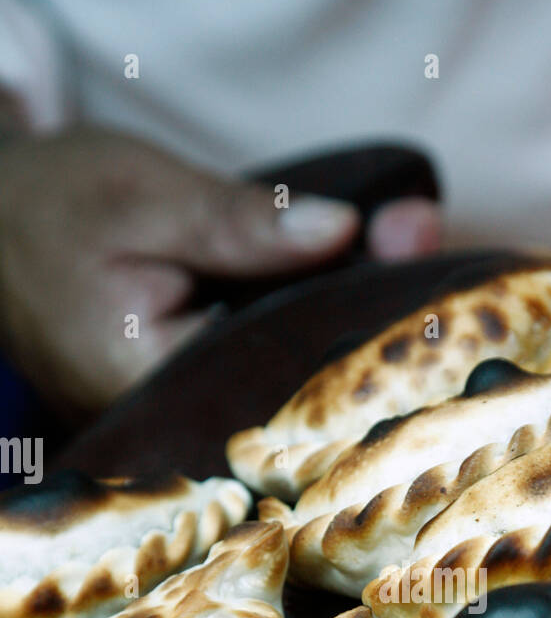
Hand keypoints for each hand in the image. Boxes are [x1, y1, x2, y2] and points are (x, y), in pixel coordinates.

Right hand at [0, 127, 439, 411]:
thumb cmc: (55, 202)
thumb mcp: (146, 195)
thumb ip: (240, 223)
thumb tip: (344, 231)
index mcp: (150, 387)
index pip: (279, 379)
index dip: (356, 333)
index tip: (422, 279)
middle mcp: (170, 422)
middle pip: (291, 385)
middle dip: (364, 325)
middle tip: (428, 252)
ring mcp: (180, 413)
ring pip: (282, 376)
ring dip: (343, 322)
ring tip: (408, 258)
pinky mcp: (189, 390)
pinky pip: (264, 365)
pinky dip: (305, 326)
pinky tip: (357, 285)